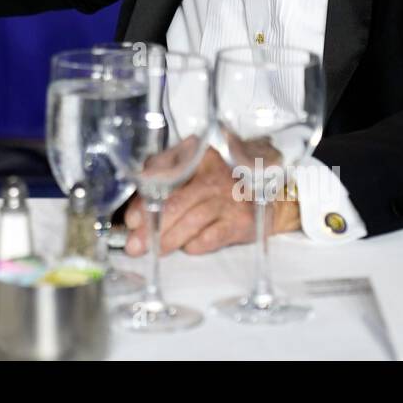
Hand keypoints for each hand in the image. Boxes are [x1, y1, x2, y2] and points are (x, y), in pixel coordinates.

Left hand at [123, 149, 300, 255]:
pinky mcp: (243, 220)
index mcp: (198, 153)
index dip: (144, 201)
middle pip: (174, 204)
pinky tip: (187, 247)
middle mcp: (215, 172)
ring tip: (154, 250)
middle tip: (135, 245)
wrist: (271, 187)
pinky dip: (195, 245)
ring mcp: (230, 197)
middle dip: (151, 228)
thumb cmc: (223, 176)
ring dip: (168, 240)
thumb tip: (137, 205)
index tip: (131, 219)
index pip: (163, 177)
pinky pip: (211, 237)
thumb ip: (165, 173)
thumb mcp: (196, 162)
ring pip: (190, 223)